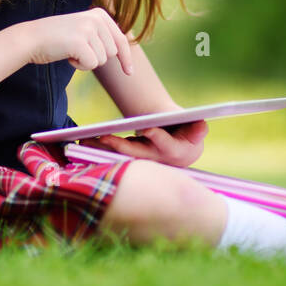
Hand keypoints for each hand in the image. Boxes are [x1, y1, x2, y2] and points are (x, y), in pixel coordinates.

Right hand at [25, 7, 133, 74]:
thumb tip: (121, 52)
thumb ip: (100, 36)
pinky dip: (79, 66)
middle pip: (112, 53)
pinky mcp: (81, 41)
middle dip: (95, 57)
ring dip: (86, 62)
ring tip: (70, 50)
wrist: (31, 38)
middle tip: (77, 50)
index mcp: (100, 14)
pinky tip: (67, 56)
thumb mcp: (82, 31)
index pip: (121, 40)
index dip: (126, 59)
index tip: (129, 73)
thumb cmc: (56, 38)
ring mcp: (89, 29)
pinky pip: (91, 64)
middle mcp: (97, 19)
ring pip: (101, 60)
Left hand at [79, 118, 207, 166]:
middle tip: (104, 136)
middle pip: (136, 153)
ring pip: (120, 156)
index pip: (165, 146)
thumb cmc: (188, 133)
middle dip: (119, 146)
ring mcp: (142, 161)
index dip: (157, 137)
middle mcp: (156, 160)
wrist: (182, 146)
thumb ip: (197, 128)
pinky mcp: (131, 158)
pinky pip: (113, 154)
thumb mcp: (196, 129)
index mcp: (174, 152)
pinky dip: (99, 149)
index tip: (147, 129)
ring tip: (85, 140)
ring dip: (102, 150)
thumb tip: (201, 124)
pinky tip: (84, 141)